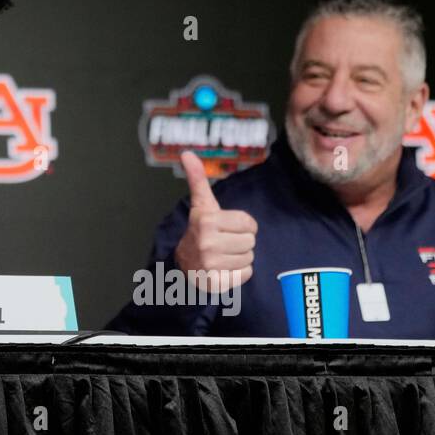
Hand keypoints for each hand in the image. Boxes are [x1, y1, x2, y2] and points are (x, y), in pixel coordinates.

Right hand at [173, 150, 257, 291]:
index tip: (227, 228)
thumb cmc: (200, 230)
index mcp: (206, 220)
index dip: (242, 226)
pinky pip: (246, 275)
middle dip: (241, 242)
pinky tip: (224, 268)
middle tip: (224, 242)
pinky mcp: (216, 282)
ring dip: (240, 258)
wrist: (184, 264)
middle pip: (250, 242)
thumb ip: (198, 179)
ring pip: (249, 259)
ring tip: (223, 255)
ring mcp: (211, 264)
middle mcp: (207, 242)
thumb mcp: (201, 205)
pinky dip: (238, 274)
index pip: (250, 224)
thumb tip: (186, 153)